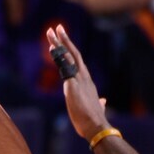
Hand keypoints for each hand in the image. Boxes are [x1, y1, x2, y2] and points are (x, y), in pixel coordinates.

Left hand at [46, 25, 109, 141]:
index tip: (62, 43)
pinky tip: (52, 48)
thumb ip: (99, 103)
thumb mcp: (96, 108)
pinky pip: (64, 66)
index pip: (77, 64)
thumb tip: (102, 102)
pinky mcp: (72, 85)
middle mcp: (84, 78)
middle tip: (56, 27)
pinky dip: (59, 56)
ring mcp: (79, 80)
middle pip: (74, 54)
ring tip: (50, 32)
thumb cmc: (93, 121)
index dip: (70, 52)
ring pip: (68, 57)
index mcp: (88, 83)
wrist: (96, 126)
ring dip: (59, 44)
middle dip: (65, 40)